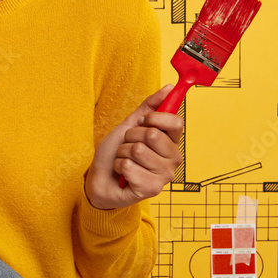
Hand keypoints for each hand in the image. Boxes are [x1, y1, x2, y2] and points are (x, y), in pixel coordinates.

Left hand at [84, 85, 183, 209]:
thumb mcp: (130, 124)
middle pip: (153, 134)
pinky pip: (129, 166)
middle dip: (131, 136)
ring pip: (138, 150)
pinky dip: (119, 166)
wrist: (100, 179)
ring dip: (123, 153)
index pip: (176, 123)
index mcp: (171, 143)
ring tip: (124, 160)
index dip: (155, 118)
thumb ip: (150, 107)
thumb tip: (168, 88)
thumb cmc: (116, 152)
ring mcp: (164, 176)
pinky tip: (122, 174)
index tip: (141, 121)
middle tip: (128, 145)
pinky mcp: (151, 190)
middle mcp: (172, 160)